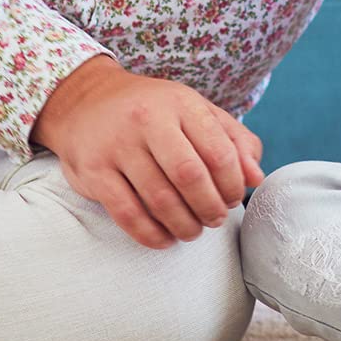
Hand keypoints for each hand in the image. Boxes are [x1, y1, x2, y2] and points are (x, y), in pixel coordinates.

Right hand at [30, 56, 262, 248]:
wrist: (85, 102)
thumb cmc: (155, 112)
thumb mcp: (198, 112)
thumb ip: (235, 141)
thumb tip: (255, 178)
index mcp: (181, 104)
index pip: (219, 152)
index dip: (232, 184)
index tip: (233, 199)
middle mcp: (147, 121)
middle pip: (190, 176)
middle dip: (209, 207)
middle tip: (216, 220)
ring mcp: (117, 146)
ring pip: (159, 198)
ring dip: (183, 224)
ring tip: (193, 231)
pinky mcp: (92, 171)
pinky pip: (126, 212)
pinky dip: (150, 233)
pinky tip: (165, 239)